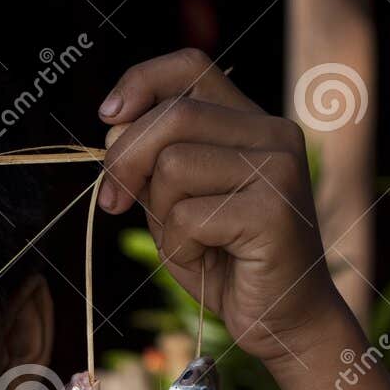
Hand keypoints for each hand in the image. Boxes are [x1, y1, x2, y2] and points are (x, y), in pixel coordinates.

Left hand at [96, 49, 348, 366]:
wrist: (283, 322)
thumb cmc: (226, 264)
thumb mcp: (176, 205)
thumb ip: (150, 165)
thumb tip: (112, 128)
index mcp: (251, 124)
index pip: (190, 68)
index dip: (140, 82)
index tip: (106, 117)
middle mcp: (273, 134)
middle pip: (172, 116)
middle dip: (124, 160)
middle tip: (114, 203)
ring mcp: (278, 168)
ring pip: (173, 166)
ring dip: (160, 216)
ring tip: (189, 243)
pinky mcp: (272, 210)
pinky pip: (188, 216)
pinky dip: (180, 247)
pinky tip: (210, 261)